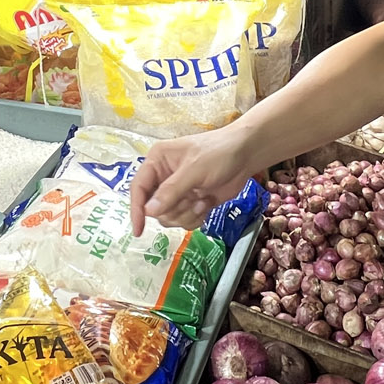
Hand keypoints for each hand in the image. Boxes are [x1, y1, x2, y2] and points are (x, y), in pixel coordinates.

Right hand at [128, 127, 254, 235]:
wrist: (246, 156)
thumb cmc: (218, 154)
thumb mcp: (193, 170)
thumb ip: (171, 191)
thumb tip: (149, 212)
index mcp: (157, 161)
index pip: (138, 188)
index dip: (137, 209)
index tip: (139, 230)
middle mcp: (163, 177)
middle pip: (155, 208)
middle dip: (174, 209)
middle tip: (191, 199)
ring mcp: (178, 192)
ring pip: (170, 217)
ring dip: (187, 214)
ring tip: (203, 199)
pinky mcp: (191, 203)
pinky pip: (184, 221)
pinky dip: (196, 217)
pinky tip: (207, 203)